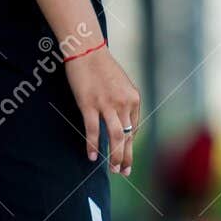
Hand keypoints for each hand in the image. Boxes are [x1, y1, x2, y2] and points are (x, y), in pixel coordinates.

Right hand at [65, 47, 140, 174]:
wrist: (87, 49)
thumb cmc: (102, 66)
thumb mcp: (121, 84)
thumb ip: (125, 102)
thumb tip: (123, 122)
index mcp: (134, 99)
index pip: (134, 128)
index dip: (129, 144)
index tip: (125, 155)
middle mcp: (124, 103)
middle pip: (128, 137)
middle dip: (126, 157)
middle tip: (124, 172)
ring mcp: (107, 104)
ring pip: (115, 137)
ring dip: (115, 156)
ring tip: (113, 169)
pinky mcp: (89, 104)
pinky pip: (93, 131)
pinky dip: (93, 146)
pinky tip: (92, 157)